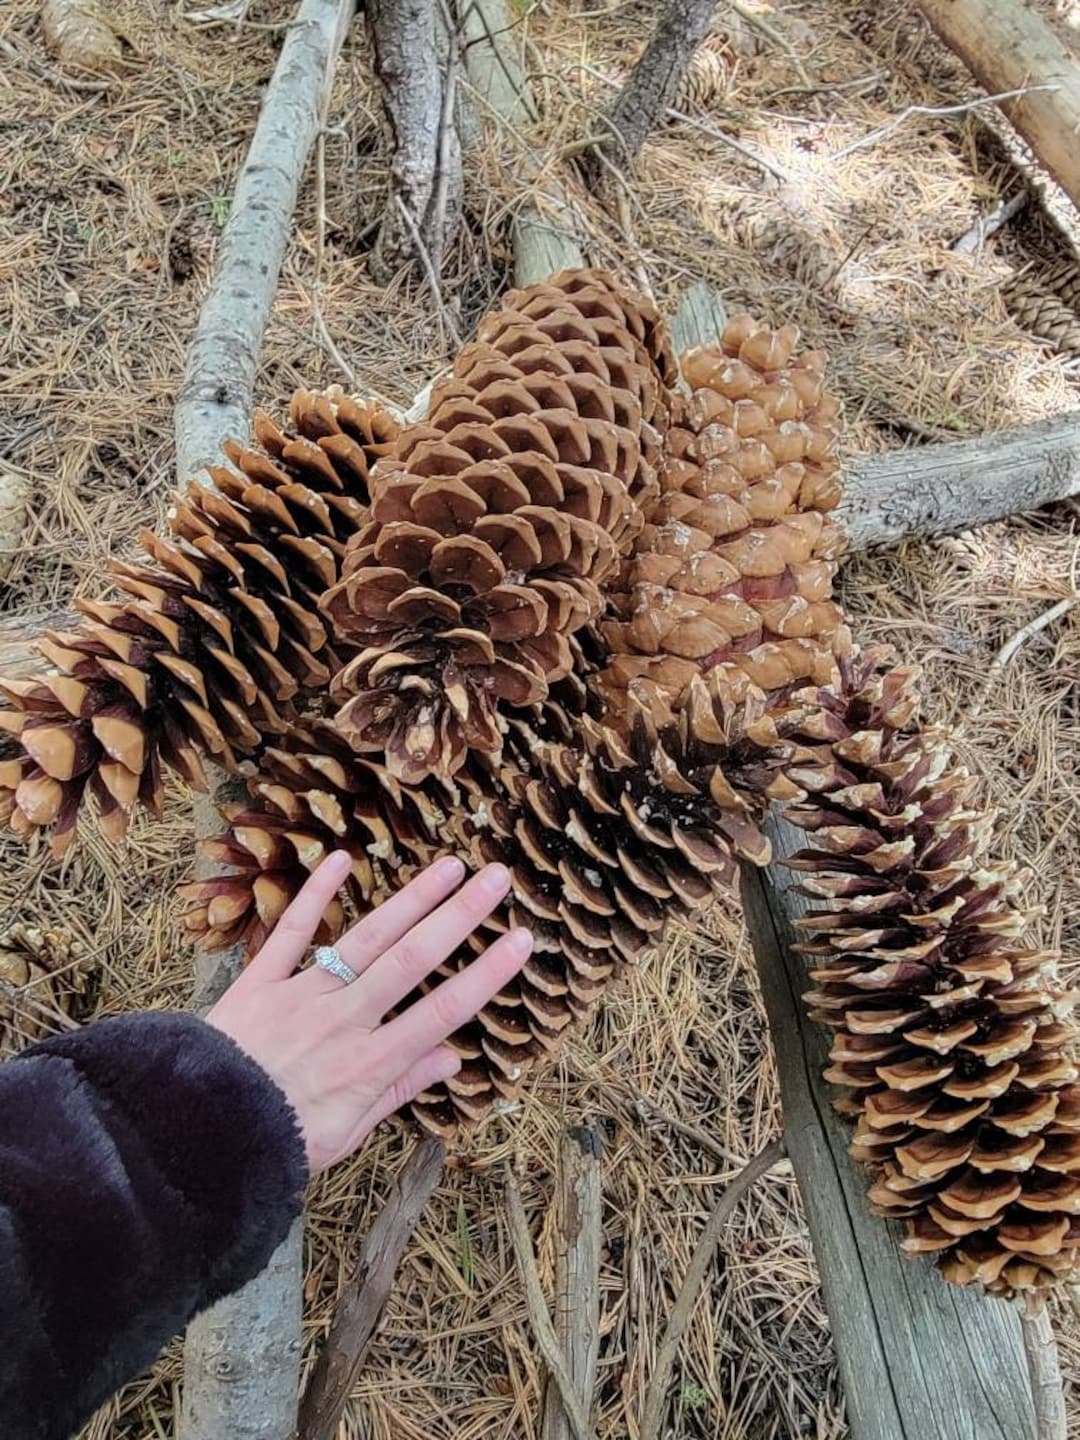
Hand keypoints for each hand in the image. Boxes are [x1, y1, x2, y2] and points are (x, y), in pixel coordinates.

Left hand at [207, 852, 530, 1171]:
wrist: (197, 1135)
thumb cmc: (277, 1143)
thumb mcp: (348, 1134)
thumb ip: (399, 1089)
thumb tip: (452, 1058)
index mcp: (370, 1064)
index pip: (443, 1011)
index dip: (487, 974)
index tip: (521, 940)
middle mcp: (344, 1020)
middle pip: (412, 960)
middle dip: (460, 917)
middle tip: (497, 879)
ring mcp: (302, 995)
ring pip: (365, 938)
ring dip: (410, 898)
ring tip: (448, 865)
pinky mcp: (260, 983)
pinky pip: (291, 932)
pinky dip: (315, 895)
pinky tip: (341, 859)